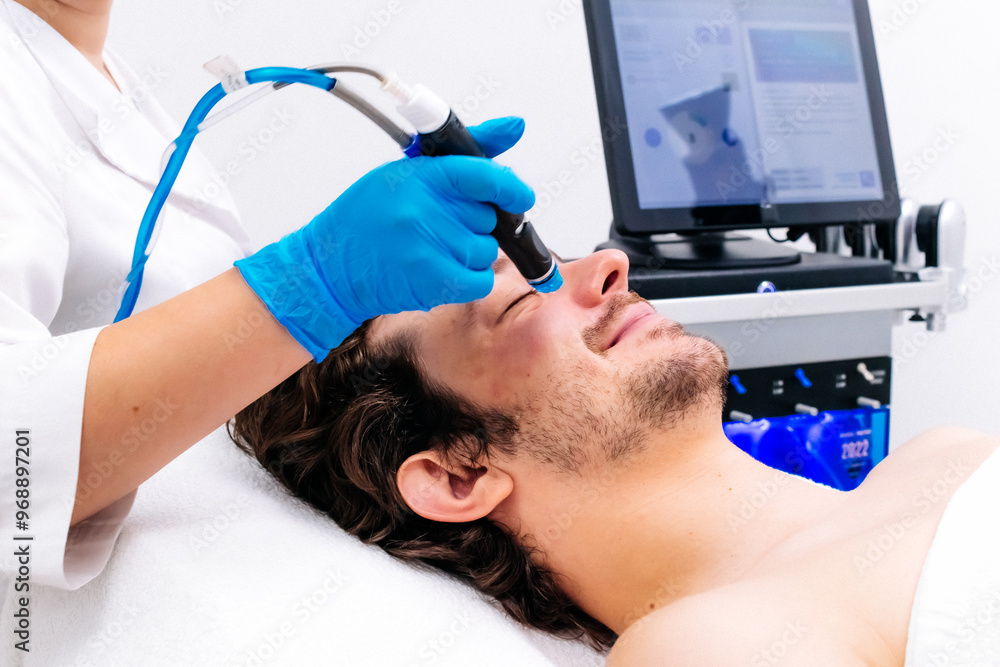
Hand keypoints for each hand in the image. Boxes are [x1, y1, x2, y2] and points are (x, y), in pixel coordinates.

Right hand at [235, 117, 533, 360]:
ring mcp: (427, 246)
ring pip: (485, 250)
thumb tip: (517, 125)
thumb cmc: (367, 219)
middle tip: (439, 227)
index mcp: (420, 177)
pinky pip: (479, 281)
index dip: (510, 188)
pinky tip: (444, 271)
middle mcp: (423, 209)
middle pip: (486, 217)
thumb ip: (465, 153)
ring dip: (469, 254)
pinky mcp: (431, 281)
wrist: (330, 268)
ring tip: (434, 250)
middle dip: (473, 223)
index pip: (483, 174)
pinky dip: (470, 279)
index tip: (520, 196)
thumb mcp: (407, 173)